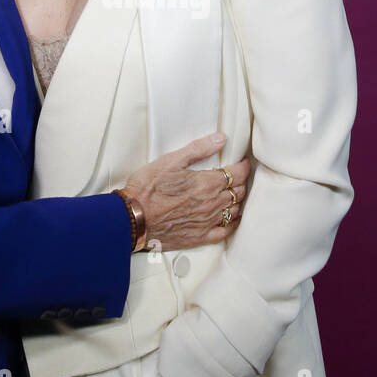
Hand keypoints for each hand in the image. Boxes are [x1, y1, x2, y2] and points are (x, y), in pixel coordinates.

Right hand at [124, 132, 248, 251]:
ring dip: (237, 200)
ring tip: (233, 193)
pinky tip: (232, 218)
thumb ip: (198, 149)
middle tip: (236, 176)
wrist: (133, 218)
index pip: (238, 174)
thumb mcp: (171, 161)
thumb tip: (221, 139)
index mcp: (208, 183)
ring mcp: (208, 222)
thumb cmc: (148, 188)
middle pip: (239, 192)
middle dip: (240, 182)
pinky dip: (232, 223)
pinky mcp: (200, 237)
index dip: (243, 166)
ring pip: (234, 210)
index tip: (242, 162)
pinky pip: (225, 231)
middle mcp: (212, 204)